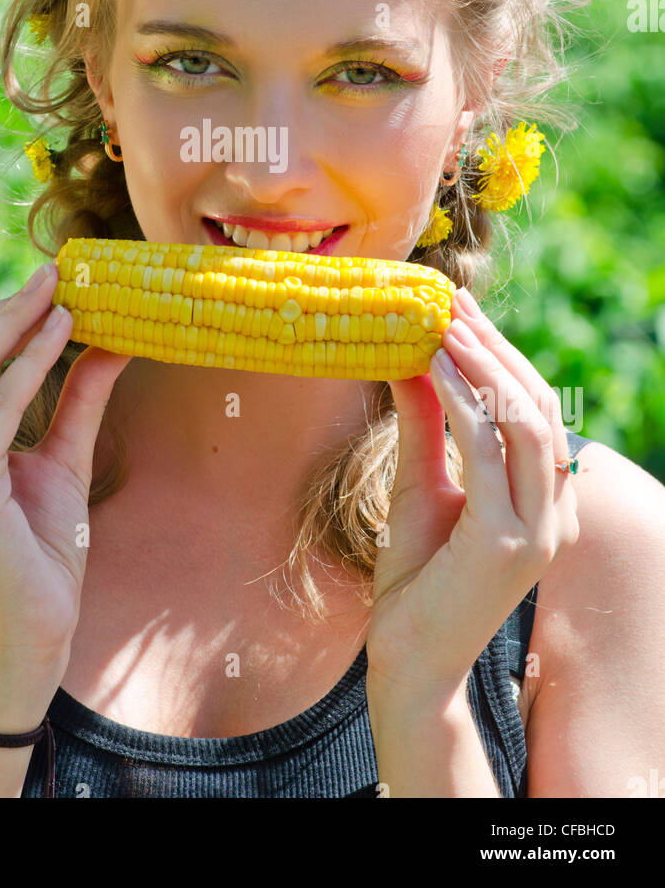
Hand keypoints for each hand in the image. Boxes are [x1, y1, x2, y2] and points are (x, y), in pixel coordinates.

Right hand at [0, 263, 132, 673]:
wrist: (36, 630)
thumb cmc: (42, 550)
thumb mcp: (63, 457)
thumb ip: (78, 399)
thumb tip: (112, 340)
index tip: (48, 282)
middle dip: (6, 306)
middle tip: (56, 273)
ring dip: (17, 320)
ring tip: (63, 291)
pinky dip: (31, 360)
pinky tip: (66, 333)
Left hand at [365, 288, 579, 697]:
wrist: (408, 660)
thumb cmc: (416, 578)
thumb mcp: (421, 484)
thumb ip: (425, 425)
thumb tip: (407, 357)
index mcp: (547, 500)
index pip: (537, 408)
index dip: (501, 353)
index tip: (460, 311)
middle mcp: (556, 513)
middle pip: (538, 405)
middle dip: (495, 347)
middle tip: (450, 303)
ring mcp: (538, 530)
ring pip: (527, 421)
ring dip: (483, 365)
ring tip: (441, 325)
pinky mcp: (507, 542)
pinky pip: (489, 452)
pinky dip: (462, 400)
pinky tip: (431, 366)